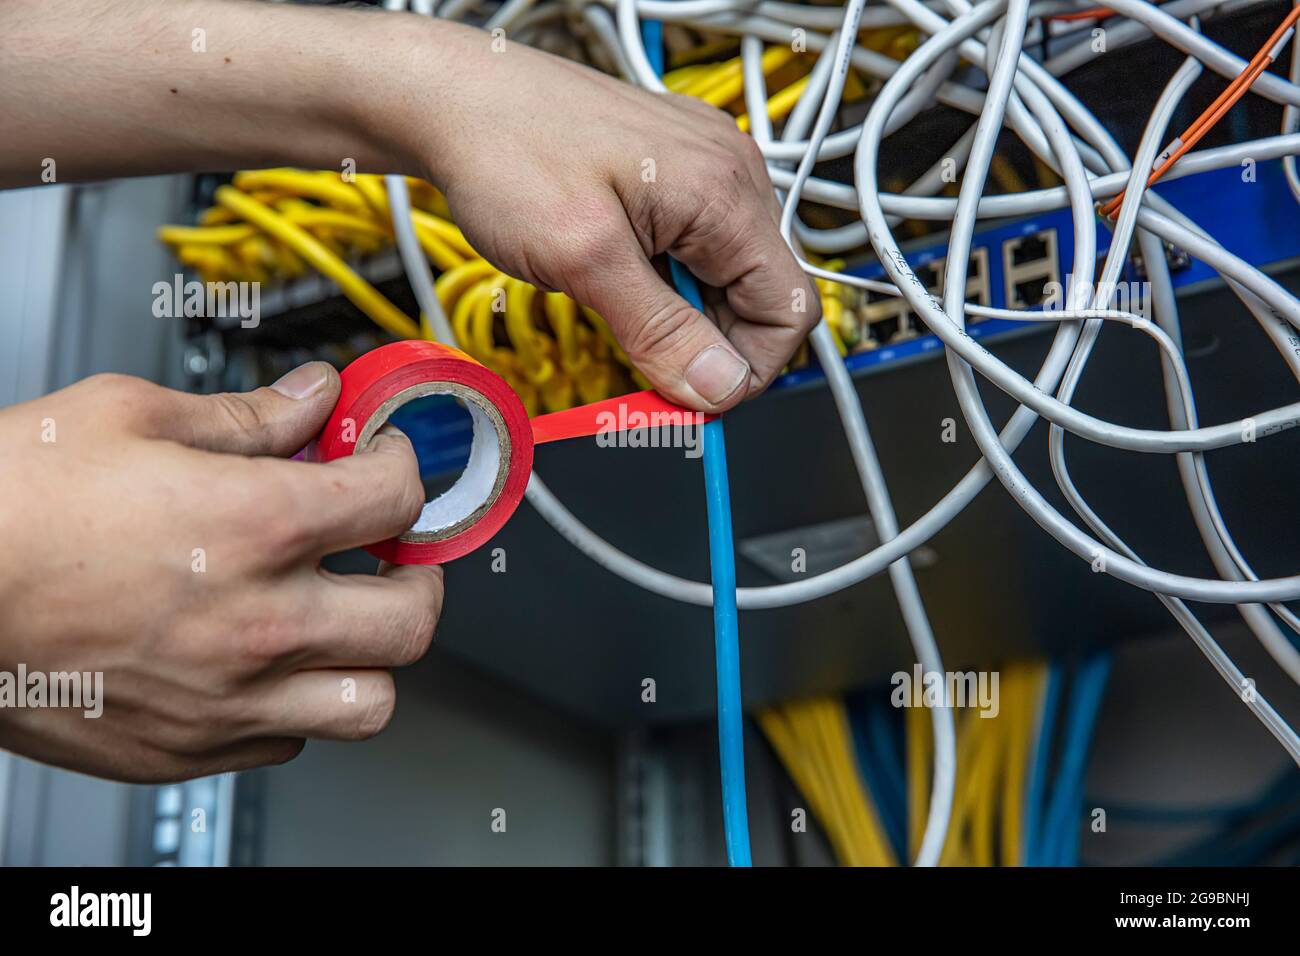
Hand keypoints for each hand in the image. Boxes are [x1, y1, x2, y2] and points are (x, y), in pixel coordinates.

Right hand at [0, 363, 440, 782]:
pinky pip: (288, 741)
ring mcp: (225, 698)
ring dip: (372, 656)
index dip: (403, 468)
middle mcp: (256, 622)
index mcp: (253, 525)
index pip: (396, 500)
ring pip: (369, 702)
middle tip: (394, 553)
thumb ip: (244, 416)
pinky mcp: (183, 749)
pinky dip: (297, 703)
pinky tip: (267, 664)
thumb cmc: (7, 505)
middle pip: (413, 617)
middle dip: (418, 574)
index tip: (386, 463)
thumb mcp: (127, 418)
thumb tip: (311, 399)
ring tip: (344, 620)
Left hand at [406, 22, 820, 411]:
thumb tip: (718, 387)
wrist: (454, 97)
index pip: (790, 308)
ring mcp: (703, 170)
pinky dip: (662, 284)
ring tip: (613, 307)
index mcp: (725, 190)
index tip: (693, 400)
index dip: (747, 369)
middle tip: (643, 369)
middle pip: (760, 297)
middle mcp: (729, 173)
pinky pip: (694, 250)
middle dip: (708, 347)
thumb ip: (660, 330)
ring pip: (724, 279)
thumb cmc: (506, 149)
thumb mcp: (584, 259)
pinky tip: (614, 279)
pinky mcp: (674, 174)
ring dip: (680, 317)